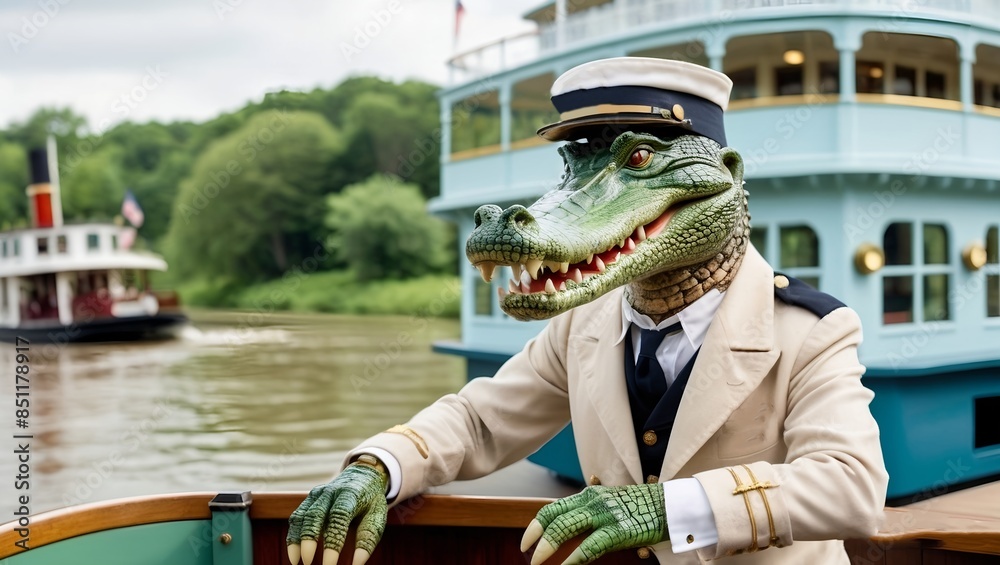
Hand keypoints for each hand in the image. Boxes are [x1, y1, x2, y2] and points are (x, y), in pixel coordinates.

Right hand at [287, 459, 388, 564]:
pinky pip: (296, 518)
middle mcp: (330, 492)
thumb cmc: (371, 501)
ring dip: (296, 540)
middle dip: (309, 540)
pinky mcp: (309, 499)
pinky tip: (294, 555)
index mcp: (350, 494)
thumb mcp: (377, 516)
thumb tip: (357, 564)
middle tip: (308, 564)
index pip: (339, 517)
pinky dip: (293, 536)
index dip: (332, 542)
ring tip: (296, 562)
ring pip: (301, 516)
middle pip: (314, 515)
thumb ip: (368, 539)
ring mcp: (317, 494)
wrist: (363, 476)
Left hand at [520, 484, 667, 564]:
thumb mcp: (610, 506)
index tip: (526, 541)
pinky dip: (574, 558)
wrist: (673, 505)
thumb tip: (567, 532)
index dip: (535, 525)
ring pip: (566, 528)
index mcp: (589, 496)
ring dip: (547, 547)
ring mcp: (605, 514)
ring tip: (537, 562)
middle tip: (527, 555)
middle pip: (554, 517)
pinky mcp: (620, 530)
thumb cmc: (641, 509)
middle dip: (536, 537)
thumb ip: (589, 515)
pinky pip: (591, 545)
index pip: (553, 508)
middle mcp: (593, 501)